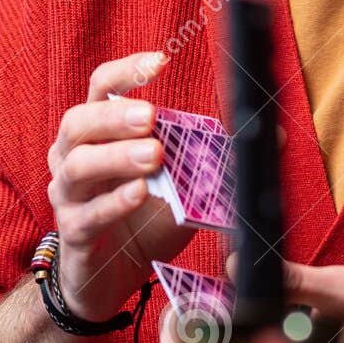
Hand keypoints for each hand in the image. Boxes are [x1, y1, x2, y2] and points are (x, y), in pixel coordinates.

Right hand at [45, 51, 192, 323]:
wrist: (110, 280)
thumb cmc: (144, 221)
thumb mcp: (185, 185)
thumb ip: (216, 157)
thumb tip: (276, 135)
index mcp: (96, 134)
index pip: (101, 88)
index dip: (126, 72)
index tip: (159, 63)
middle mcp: (72, 157)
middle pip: (78, 122)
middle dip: (115, 116)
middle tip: (152, 117)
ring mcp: (68, 196)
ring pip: (78, 166)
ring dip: (117, 157)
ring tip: (154, 155)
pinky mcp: (74, 233)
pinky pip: (88, 215)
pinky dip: (114, 203)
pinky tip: (141, 194)